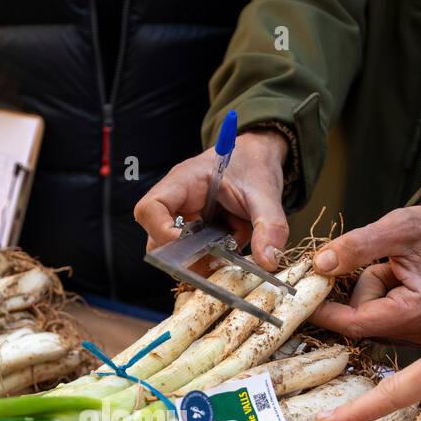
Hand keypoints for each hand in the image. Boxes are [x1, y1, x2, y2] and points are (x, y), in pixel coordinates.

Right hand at [135, 129, 288, 269]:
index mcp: (184, 181)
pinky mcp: (195, 229)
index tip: (193, 248)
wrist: (259, 158)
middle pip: (156, 239)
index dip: (163, 234)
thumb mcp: (266, 194)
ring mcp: (183, 216)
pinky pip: (195, 252)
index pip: (150, 209)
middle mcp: (177, 200)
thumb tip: (268, 261)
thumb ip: (269, 226)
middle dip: (187, 256)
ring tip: (233, 242)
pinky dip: (215, 255)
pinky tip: (234, 240)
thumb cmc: (255, 165)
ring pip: (176, 251)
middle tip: (218, 256)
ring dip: (205, 257)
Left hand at [310, 206, 420, 344]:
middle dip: (357, 293)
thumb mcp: (399, 228)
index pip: (354, 323)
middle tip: (379, 265)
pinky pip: (380, 319)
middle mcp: (419, 333)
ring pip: (368, 321)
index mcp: (416, 311)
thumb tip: (321, 264)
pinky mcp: (414, 332)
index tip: (303, 296)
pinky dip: (378, 299)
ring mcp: (418, 336)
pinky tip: (396, 281)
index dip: (324, 310)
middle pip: (359, 322)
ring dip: (368, 295)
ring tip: (395, 272)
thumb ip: (358, 245)